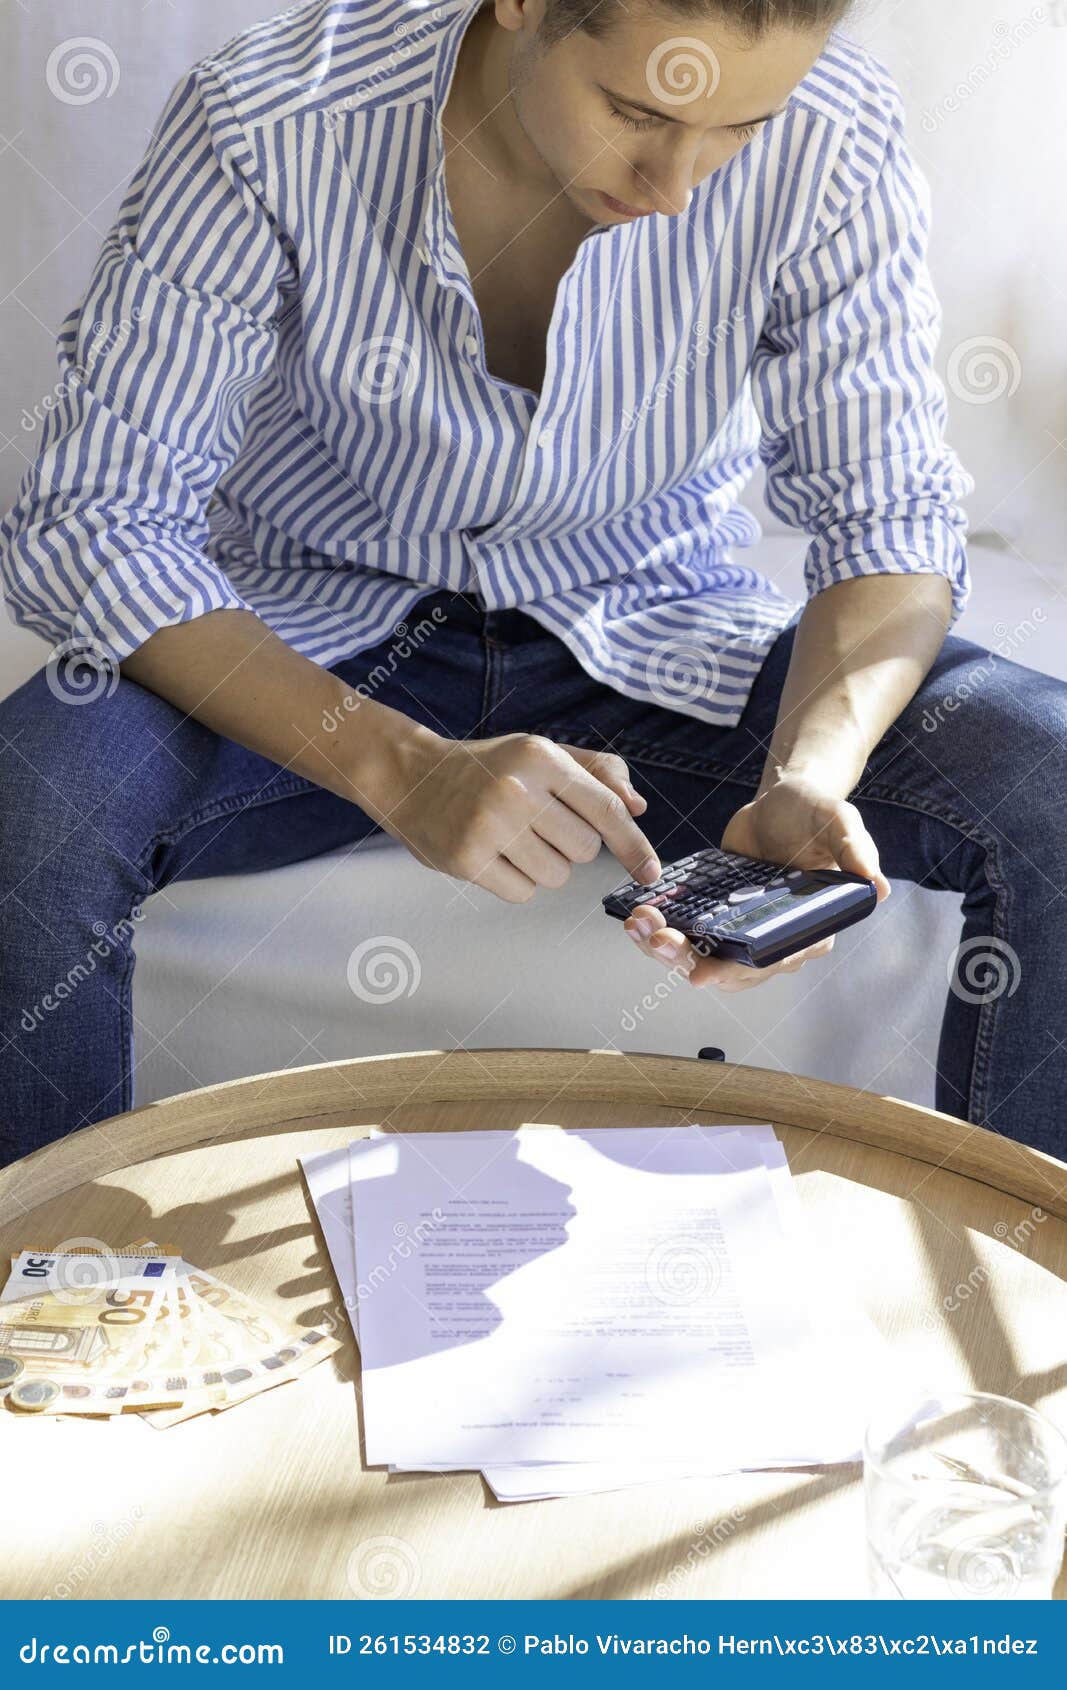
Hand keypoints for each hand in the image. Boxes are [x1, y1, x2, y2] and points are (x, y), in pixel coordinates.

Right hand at [364, 724, 661, 902]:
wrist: (410, 777)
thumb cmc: (488, 767)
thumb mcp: (540, 753)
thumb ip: (596, 774)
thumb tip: (637, 808)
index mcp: (540, 757)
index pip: (606, 810)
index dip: (634, 846)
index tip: (650, 872)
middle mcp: (515, 789)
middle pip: (585, 851)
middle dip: (571, 846)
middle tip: (537, 825)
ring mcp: (488, 826)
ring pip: (557, 877)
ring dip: (544, 866)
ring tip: (513, 839)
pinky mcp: (466, 859)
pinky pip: (523, 893)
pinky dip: (516, 882)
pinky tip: (494, 856)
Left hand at [623, 768, 890, 991]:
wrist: (785, 798)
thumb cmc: (818, 812)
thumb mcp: (840, 823)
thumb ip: (855, 852)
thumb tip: (877, 888)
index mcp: (811, 929)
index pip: (772, 963)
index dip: (736, 972)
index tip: (700, 974)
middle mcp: (776, 940)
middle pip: (729, 968)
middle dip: (688, 960)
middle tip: (655, 939)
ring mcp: (743, 931)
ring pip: (701, 957)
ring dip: (665, 950)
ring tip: (637, 925)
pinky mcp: (717, 916)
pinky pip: (687, 934)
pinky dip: (660, 931)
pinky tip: (637, 916)